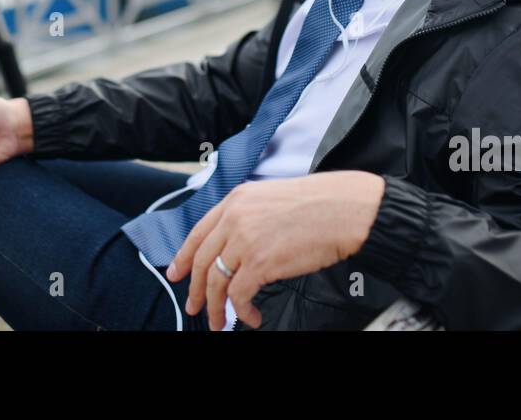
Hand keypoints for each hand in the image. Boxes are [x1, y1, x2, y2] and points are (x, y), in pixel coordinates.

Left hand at [165, 170, 384, 329]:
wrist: (345, 210)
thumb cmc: (319, 205)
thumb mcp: (272, 198)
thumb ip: (249, 216)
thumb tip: (236, 246)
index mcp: (236, 200)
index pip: (199, 232)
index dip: (184, 256)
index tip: (176, 273)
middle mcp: (235, 218)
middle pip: (203, 261)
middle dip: (195, 289)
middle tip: (194, 307)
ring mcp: (245, 240)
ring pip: (216, 282)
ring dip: (215, 308)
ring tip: (219, 323)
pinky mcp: (260, 262)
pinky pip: (239, 295)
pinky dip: (242, 312)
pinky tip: (252, 318)